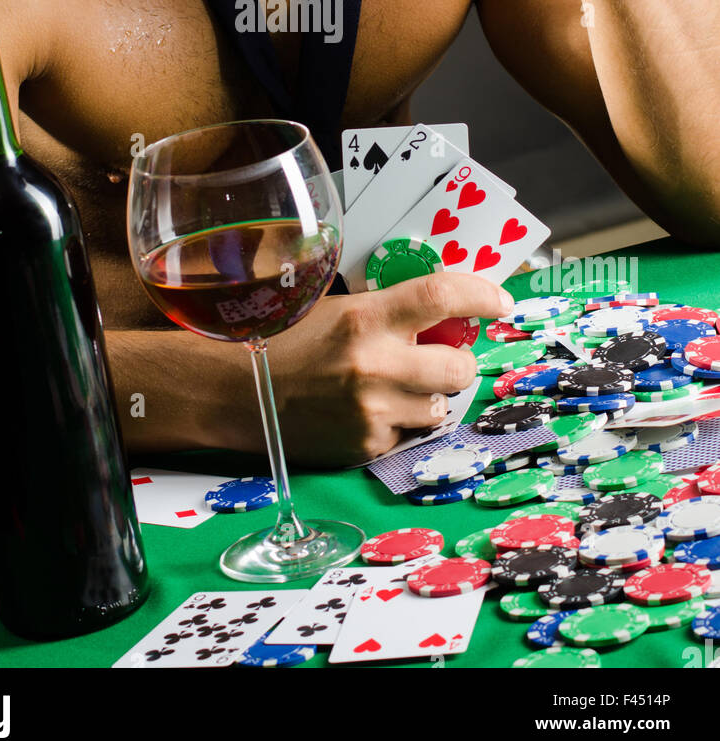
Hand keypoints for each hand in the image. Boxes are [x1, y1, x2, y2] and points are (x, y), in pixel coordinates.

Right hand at [264, 269, 512, 466]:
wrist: (239, 390)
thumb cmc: (291, 341)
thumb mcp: (341, 310)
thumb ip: (391, 312)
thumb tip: (449, 313)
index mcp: (366, 318)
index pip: (441, 296)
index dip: (481, 295)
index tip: (501, 303)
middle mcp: (374, 365)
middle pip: (459, 366)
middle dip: (458, 362)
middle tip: (441, 358)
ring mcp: (372, 411)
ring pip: (440, 407)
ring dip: (429, 397)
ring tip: (395, 387)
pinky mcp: (366, 445)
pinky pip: (409, 435)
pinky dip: (400, 423)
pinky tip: (369, 411)